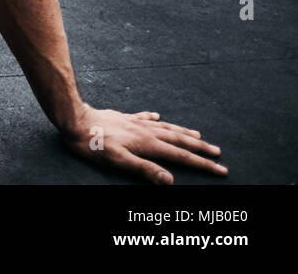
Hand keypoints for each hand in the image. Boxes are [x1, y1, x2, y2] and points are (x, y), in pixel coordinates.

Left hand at [62, 104, 226, 183]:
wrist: (75, 120)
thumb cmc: (94, 144)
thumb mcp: (118, 161)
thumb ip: (144, 169)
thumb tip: (170, 180)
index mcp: (148, 144)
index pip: (181, 156)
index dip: (202, 164)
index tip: (222, 169)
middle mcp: (146, 131)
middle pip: (179, 140)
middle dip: (200, 148)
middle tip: (219, 153)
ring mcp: (135, 123)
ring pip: (166, 128)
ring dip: (183, 132)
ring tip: (198, 135)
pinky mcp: (123, 118)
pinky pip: (144, 118)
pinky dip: (155, 119)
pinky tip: (157, 116)